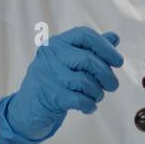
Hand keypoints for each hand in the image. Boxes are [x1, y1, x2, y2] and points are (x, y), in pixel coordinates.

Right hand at [0, 27, 123, 143]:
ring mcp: (48, 76)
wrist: (26, 108)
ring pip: (85, 81)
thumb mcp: (68, 62)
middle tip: (112, 85)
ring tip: (96, 96)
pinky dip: (89, 104)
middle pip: (87, 59)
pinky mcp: (50, 96)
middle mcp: (50, 55)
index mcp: (56, 43)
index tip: (118, 61)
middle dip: (106, 74)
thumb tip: (114, 38)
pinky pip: (80, 99)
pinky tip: (89, 107)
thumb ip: (90, 49)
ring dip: (97, 92)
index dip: (105, 47)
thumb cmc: (52, 82)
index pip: (85, 35)